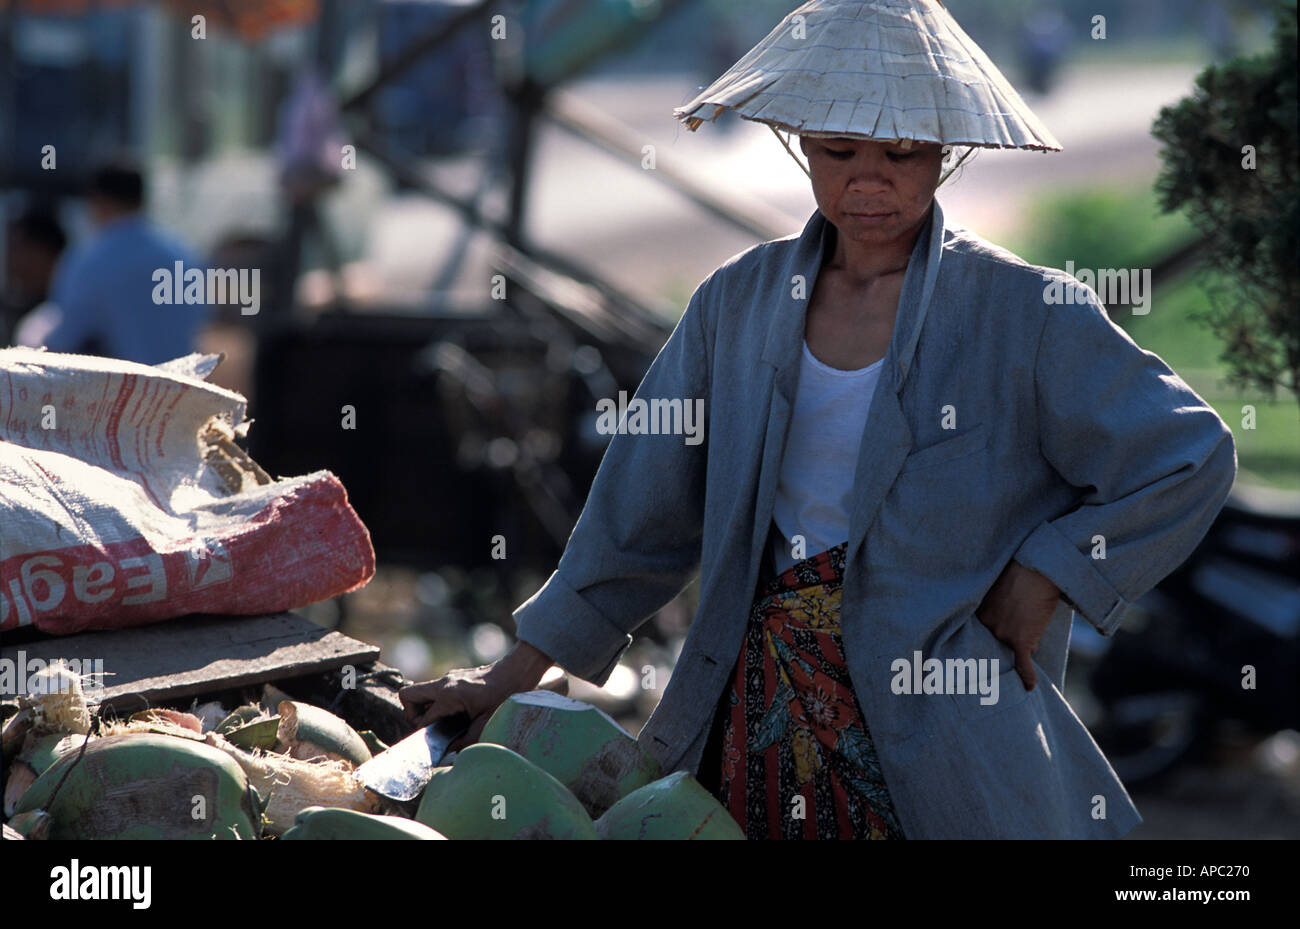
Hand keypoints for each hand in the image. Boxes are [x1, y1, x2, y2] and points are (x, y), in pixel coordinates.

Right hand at [398, 641, 553, 751]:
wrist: (517, 671)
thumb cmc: (504, 695)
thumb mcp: (486, 723)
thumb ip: (465, 741)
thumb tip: (449, 754)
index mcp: (449, 695)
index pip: (423, 718)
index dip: (425, 734)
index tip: (432, 744)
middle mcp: (444, 684)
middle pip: (409, 696)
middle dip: (413, 714)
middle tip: (429, 728)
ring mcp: (448, 678)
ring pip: (421, 693)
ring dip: (425, 708)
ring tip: (443, 723)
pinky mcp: (454, 678)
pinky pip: (435, 691)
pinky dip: (437, 703)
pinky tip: (455, 714)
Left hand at [975, 561, 1061, 691]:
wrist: (1038, 570)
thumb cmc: (1021, 573)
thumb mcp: (1001, 588)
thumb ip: (998, 606)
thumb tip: (1009, 621)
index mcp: (979, 612)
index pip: (982, 632)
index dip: (994, 631)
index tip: (988, 639)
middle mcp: (986, 626)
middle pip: (998, 640)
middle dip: (1010, 635)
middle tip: (1018, 625)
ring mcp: (1002, 634)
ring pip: (1012, 648)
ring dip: (1025, 641)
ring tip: (1031, 620)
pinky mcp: (1020, 640)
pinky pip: (1023, 664)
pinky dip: (1027, 676)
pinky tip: (1030, 688)